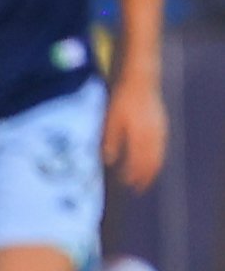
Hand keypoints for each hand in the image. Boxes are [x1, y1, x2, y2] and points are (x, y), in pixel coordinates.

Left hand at [106, 72, 167, 189]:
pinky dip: (157, 159)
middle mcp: (153, 135)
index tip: (127, 185)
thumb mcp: (111, 119)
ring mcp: (160, 130)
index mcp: (139, 134)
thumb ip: (110, 140)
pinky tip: (151, 163)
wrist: (141, 81)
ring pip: (159, 156)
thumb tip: (108, 160)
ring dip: (152, 170)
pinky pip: (162, 148)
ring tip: (145, 180)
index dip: (133, 174)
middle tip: (137, 189)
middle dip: (144, 177)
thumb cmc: (121, 100)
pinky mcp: (162, 126)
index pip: (138, 161)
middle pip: (151, 162)